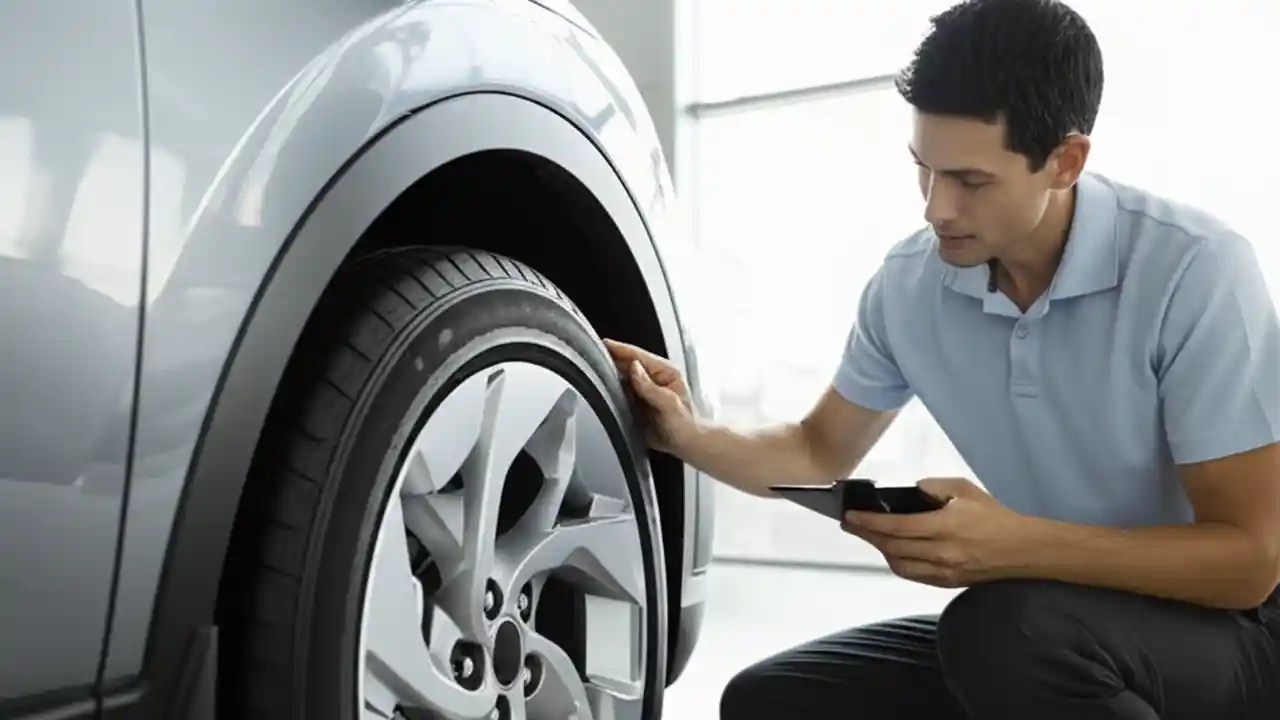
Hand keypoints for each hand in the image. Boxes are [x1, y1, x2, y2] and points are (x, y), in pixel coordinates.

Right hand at [601, 338, 698, 454]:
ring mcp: (643, 390)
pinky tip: (600, 394)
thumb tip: (633, 367)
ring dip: (608, 377)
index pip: (638, 355)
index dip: (620, 349)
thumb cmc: (686, 424)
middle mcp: (652, 378)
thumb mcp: (670, 404)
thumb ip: (651, 387)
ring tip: (591, 375)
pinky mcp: (636, 403)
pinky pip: (619, 394)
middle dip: (609, 362)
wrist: (687, 444)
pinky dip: (609, 393)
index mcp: (664, 372)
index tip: (604, 344)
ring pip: (620, 378)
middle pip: (625, 364)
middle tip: (590, 360)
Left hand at [840, 477, 1035, 588]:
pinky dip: (897, 563)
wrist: (1022, 550)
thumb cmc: (994, 517)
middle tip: (850, 524)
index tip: (850, 515)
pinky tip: (891, 550)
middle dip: (867, 535)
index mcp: (945, 527)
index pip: (896, 527)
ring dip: (880, 550)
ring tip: (869, 535)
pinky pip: (912, 575)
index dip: (869, 522)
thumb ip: (933, 486)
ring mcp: (943, 571)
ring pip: (898, 565)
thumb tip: (910, 491)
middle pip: (892, 547)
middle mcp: (941, 552)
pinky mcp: (946, 583)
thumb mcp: (964, 490)